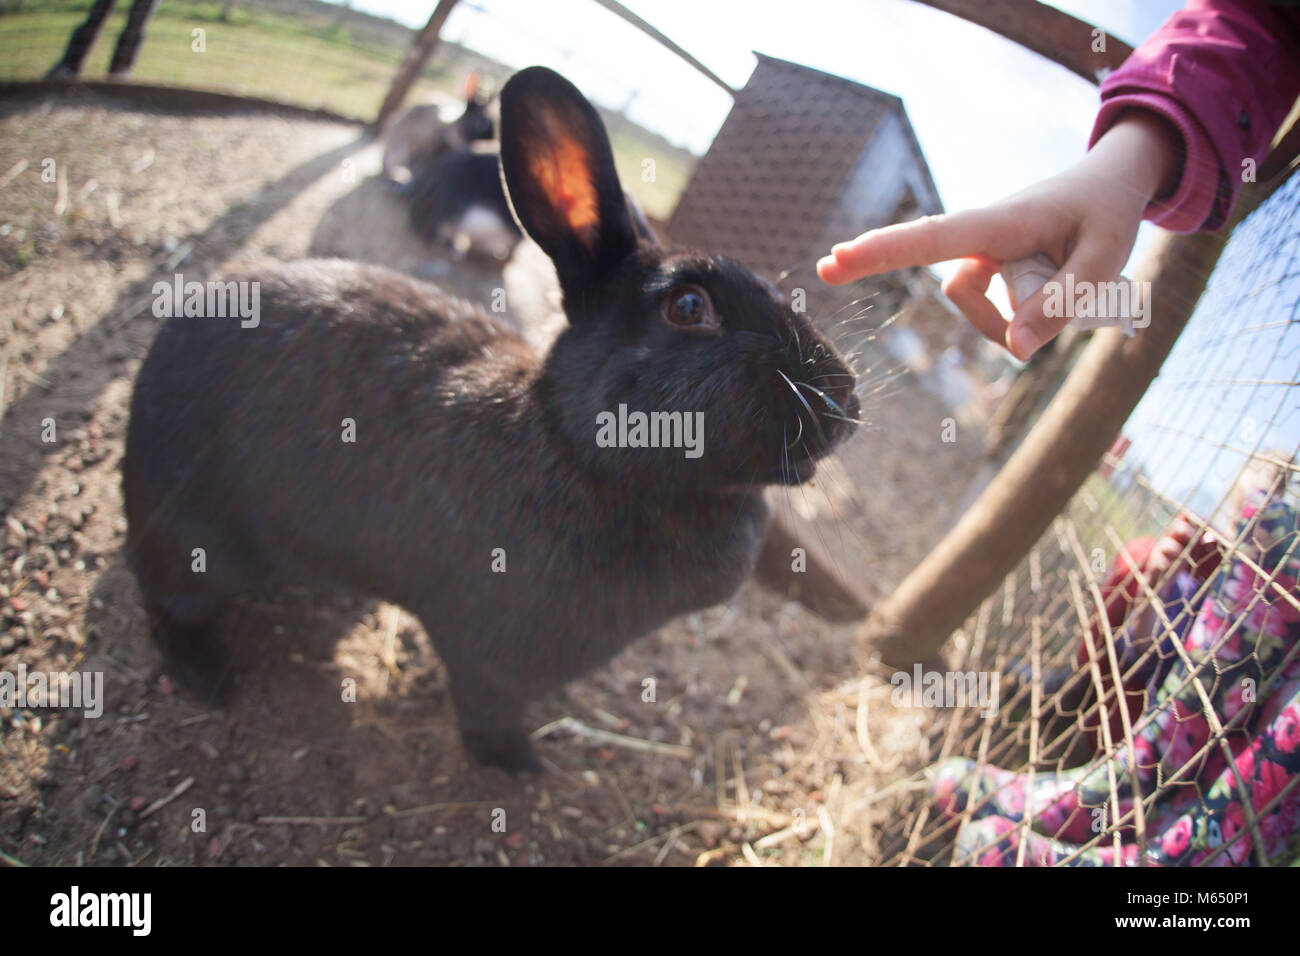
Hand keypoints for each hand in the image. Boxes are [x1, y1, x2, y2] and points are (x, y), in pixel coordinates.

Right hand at [817, 111, 1180, 359]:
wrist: (1114, 183)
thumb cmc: (1109, 213)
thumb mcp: (1104, 261)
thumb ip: (1061, 306)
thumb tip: (1014, 350)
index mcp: (1003, 222)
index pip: (933, 238)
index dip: (885, 251)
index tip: (840, 258)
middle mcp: (983, 233)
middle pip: (937, 270)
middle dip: (879, 260)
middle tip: (824, 269)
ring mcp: (984, 250)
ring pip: (971, 301)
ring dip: (1007, 317)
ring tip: (1072, 299)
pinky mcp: (991, 264)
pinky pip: (988, 304)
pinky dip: (1013, 316)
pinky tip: (1052, 304)